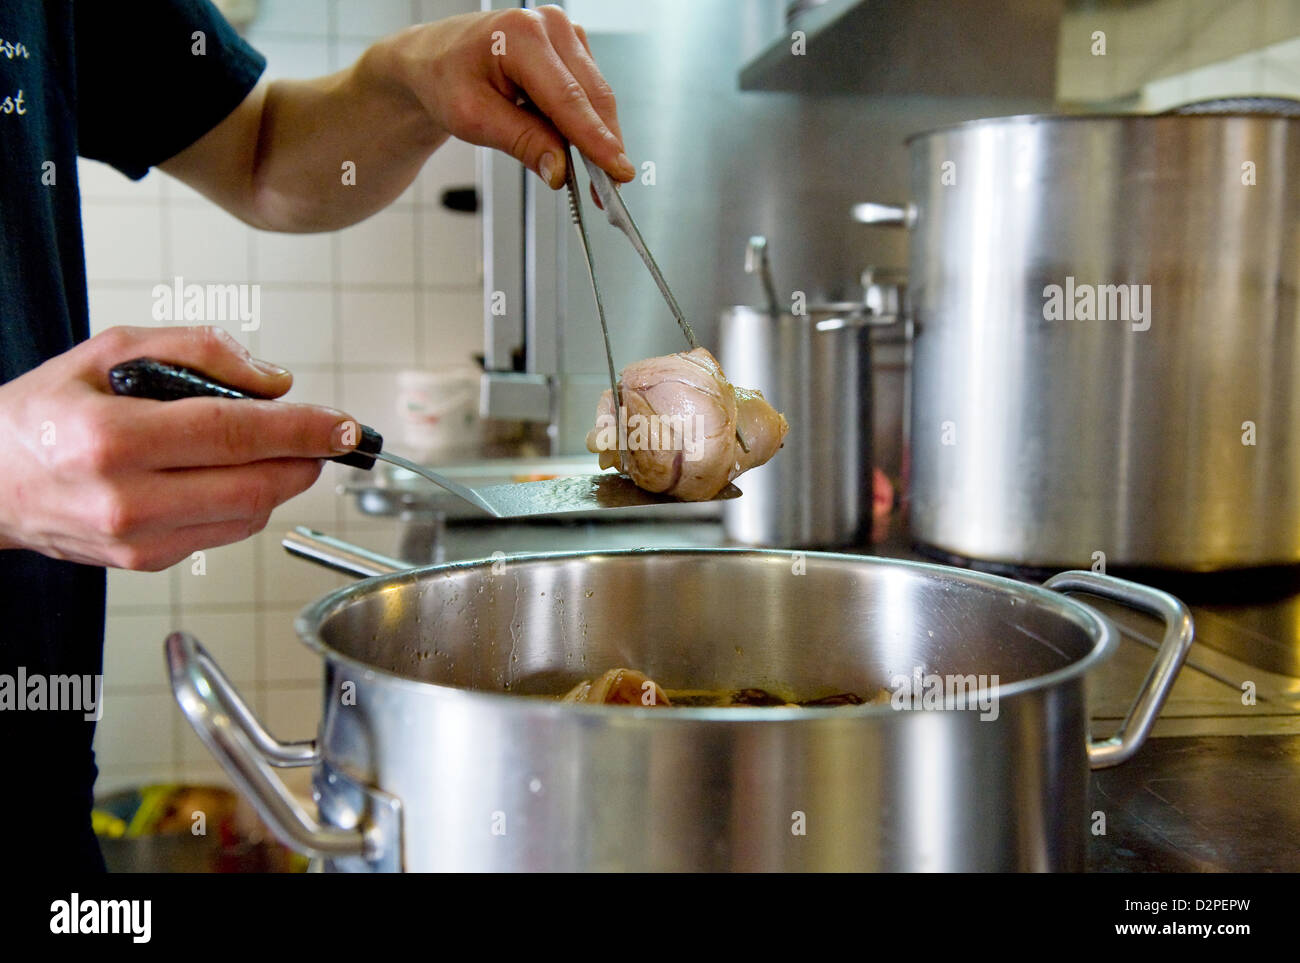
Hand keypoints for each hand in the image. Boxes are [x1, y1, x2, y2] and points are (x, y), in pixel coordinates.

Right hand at [0, 326, 358, 570]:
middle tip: (327, 437)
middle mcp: (125, 498)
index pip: (236, 434)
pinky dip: (250, 504)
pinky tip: (239, 476)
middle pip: (255, 486)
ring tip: (284, 450)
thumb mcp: (112, 350)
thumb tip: (275, 382)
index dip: (302, 429)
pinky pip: (225, 534)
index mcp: (112, 437)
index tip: (344, 424)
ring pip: (249, 517)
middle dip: (307, 460)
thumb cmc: (45, 413)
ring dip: (284, 483)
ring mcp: (136, 539)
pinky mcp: (145, 561)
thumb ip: (200, 352)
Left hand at [392, 4, 634, 188]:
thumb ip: (521, 142)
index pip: (568, 98)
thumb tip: (560, 170)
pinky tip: (571, 142)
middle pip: (592, 96)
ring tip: (589, 174)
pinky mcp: (571, 47)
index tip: (617, 171)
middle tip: (609, 189)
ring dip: (597, 137)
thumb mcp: (473, 118)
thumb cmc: (446, 79)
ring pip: (596, 96)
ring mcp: (564, 33)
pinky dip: (586, 123)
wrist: (436, 60)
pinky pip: (589, 92)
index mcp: (521, 36)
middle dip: (604, 145)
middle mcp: (549, 25)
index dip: (595, 139)